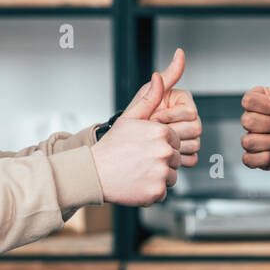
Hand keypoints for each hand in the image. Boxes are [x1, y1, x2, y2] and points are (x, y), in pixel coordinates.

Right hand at [92, 50, 188, 204]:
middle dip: (161, 161)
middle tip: (140, 160)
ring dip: (158, 176)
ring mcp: (161, 172)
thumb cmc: (112, 146)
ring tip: (138, 171)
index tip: (145, 147)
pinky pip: (163, 192)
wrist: (94, 172)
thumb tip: (158, 77)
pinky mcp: (157, 191)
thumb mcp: (130, 117)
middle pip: (175, 159)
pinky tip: (137, 183)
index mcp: (161, 132)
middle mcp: (164, 151)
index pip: (175, 141)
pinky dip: (152, 190)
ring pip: (172, 176)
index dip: (161, 145)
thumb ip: (150, 97)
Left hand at [120, 48, 201, 166]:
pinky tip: (162, 152)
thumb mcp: (147, 95)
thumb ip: (167, 76)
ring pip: (195, 144)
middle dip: (171, 132)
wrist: (125, 144)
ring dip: (173, 146)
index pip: (191, 112)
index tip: (154, 118)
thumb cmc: (135, 118)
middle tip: (152, 132)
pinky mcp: (188, 154)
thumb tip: (179, 54)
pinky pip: (192, 158)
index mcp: (183, 103)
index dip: (170, 117)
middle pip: (196, 128)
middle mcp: (190, 119)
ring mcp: (191, 137)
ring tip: (156, 142)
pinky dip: (177, 159)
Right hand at [239, 22, 269, 170]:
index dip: (263, 104)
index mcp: (269, 100)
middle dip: (267, 124)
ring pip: (246, 141)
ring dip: (266, 142)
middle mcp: (263, 119)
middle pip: (245, 120)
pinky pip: (249, 160)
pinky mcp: (265, 160)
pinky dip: (262, 158)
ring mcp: (263, 139)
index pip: (248, 98)